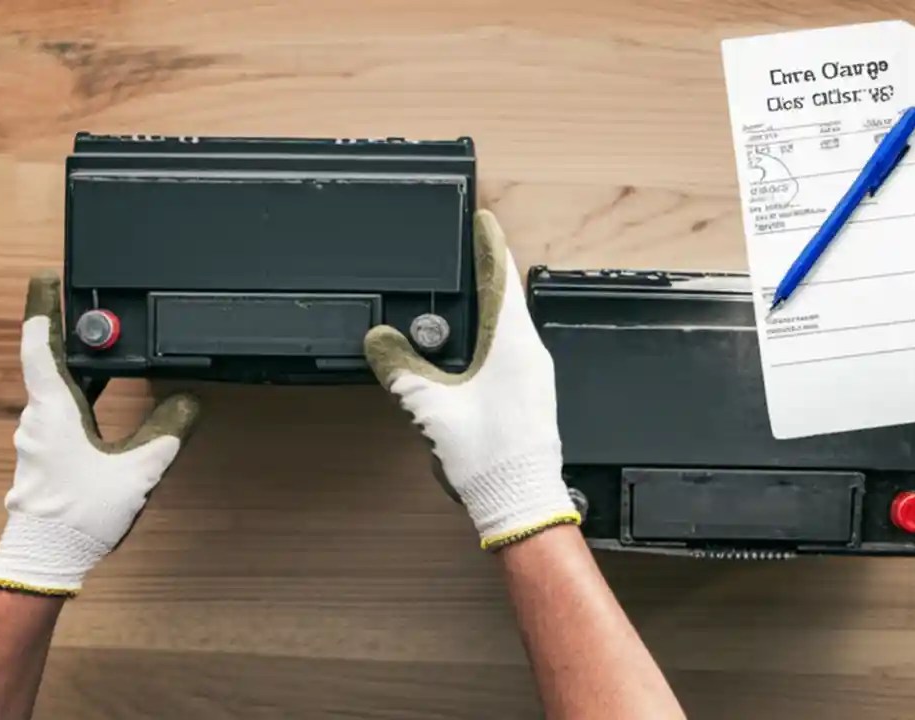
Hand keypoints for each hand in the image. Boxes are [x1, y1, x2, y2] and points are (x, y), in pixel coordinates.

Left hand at [0, 272, 199, 596]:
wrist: (45, 558)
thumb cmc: (78, 515)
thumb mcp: (136, 469)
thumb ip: (167, 431)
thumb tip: (189, 401)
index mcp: (54, 408)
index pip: (41, 344)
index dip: (45, 307)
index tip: (47, 277)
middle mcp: (40, 417)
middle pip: (52, 360)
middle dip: (72, 331)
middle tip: (91, 303)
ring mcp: (41, 438)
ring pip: (59, 388)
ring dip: (81, 365)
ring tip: (106, 345)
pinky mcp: (47, 456)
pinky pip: (64, 411)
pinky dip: (83, 394)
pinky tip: (105, 398)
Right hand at [365, 210, 578, 549]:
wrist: (520, 502)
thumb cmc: (490, 458)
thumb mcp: (433, 407)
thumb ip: (402, 368)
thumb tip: (379, 341)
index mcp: (514, 343)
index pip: (501, 278)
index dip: (489, 245)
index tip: (482, 221)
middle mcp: (531, 352)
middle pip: (506, 298)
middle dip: (484, 275)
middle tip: (464, 252)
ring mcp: (535, 374)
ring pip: (509, 326)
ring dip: (486, 309)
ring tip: (461, 295)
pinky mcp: (531, 393)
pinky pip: (510, 350)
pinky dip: (488, 337)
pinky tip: (468, 347)